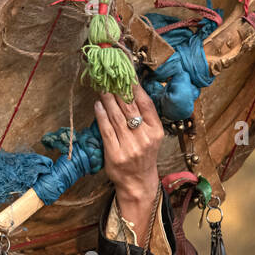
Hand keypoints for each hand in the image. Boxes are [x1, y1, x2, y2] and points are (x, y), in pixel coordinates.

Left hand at [94, 86, 164, 238]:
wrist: (138, 182)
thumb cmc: (143, 155)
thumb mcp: (151, 136)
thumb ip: (144, 116)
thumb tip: (129, 89)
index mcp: (156, 131)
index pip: (146, 103)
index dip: (135, 86)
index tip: (126, 72)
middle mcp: (145, 138)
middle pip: (129, 107)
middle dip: (118, 89)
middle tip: (109, 75)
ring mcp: (130, 146)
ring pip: (116, 116)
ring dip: (107, 98)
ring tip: (101, 86)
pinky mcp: (115, 154)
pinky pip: (106, 130)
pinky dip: (101, 115)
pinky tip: (98, 104)